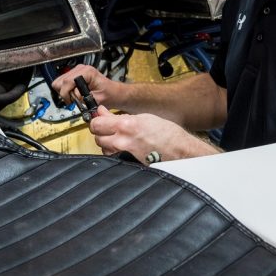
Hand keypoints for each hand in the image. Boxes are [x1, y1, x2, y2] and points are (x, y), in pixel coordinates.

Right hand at [51, 64, 116, 107]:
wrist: (113, 92)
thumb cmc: (108, 94)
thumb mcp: (97, 99)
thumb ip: (83, 97)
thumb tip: (72, 97)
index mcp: (87, 72)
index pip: (67, 81)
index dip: (66, 94)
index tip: (71, 102)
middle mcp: (81, 69)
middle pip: (60, 81)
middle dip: (65, 93)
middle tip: (73, 100)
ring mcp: (77, 71)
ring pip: (59, 82)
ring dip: (65, 92)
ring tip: (75, 97)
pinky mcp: (75, 75)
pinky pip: (63, 83)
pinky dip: (66, 91)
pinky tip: (75, 94)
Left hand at [87, 106, 217, 162]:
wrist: (179, 151)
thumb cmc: (167, 133)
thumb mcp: (143, 117)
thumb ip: (120, 116)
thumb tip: (102, 113)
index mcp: (126, 125)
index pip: (97, 123)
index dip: (96, 119)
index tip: (99, 118)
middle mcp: (122, 141)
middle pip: (96, 136)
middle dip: (100, 130)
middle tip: (109, 127)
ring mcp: (123, 154)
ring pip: (102, 147)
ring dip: (106, 141)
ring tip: (119, 137)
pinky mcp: (126, 163)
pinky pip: (111, 156)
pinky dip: (113, 151)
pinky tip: (122, 147)